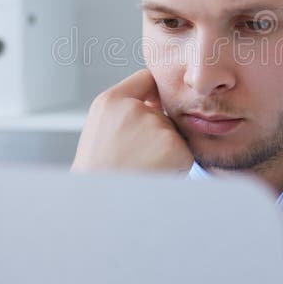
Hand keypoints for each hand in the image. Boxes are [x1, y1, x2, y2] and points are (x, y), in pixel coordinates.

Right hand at [70, 69, 193, 173]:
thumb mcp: (100, 129)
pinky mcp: (175, 147)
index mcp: (111, 102)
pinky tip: (155, 175)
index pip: (146, 78)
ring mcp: (156, 126)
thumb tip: (156, 102)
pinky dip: (175, 167)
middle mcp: (135, 109)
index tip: (154, 103)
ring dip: (164, 152)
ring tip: (142, 169)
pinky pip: (184, 154)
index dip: (154, 92)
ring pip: (172, 136)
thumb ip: (125, 109)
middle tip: (133, 158)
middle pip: (161, 114)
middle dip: (155, 135)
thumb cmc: (98, 172)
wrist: (99, 204)